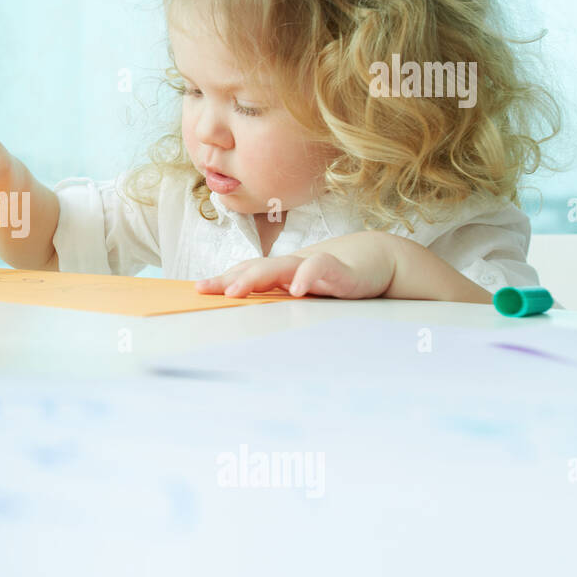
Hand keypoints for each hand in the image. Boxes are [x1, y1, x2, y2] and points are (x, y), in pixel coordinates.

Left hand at [195, 231, 400, 298]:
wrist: (379, 260)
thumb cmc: (335, 277)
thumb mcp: (304, 291)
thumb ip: (279, 299)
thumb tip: (248, 316)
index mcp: (282, 273)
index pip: (247, 273)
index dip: (223, 279)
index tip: (197, 289)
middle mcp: (293, 266)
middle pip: (256, 268)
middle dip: (228, 278)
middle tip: (205, 289)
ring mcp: (314, 265)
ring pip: (280, 267)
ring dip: (255, 277)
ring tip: (234, 290)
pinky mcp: (340, 270)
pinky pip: (321, 268)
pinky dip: (308, 276)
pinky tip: (297, 289)